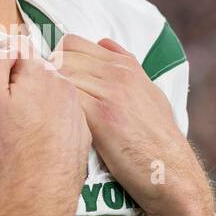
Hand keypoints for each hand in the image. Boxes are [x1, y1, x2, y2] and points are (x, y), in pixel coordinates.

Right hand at [0, 37, 90, 215]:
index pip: (21, 51)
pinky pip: (66, 121)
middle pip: (40, 74)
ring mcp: (78, 112)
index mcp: (41, 73)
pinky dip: (55, 126)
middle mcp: (66, 87)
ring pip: (56, 97)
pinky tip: (42, 144)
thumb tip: (6, 44)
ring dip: (41, 105)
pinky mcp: (84, 136)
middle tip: (9, 113)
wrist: (39, 192)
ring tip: (25, 131)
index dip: (5, 67)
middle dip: (24, 85)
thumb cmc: (8, 146)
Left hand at [48, 34, 213, 215]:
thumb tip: (104, 43)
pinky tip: (55, 127)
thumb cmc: (158, 139)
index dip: (56, 60)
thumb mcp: (149, 92)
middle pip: (62, 57)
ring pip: (61, 76)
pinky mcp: (102, 116)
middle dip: (47, 77)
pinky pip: (66, 99)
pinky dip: (55, 110)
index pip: (73, 43)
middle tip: (43, 101)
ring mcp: (111, 93)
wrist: (171, 172)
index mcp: (126, 66)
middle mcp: (118, 73)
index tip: (52, 82)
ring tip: (47, 115)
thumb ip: (126, 66)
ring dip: (48, 94)